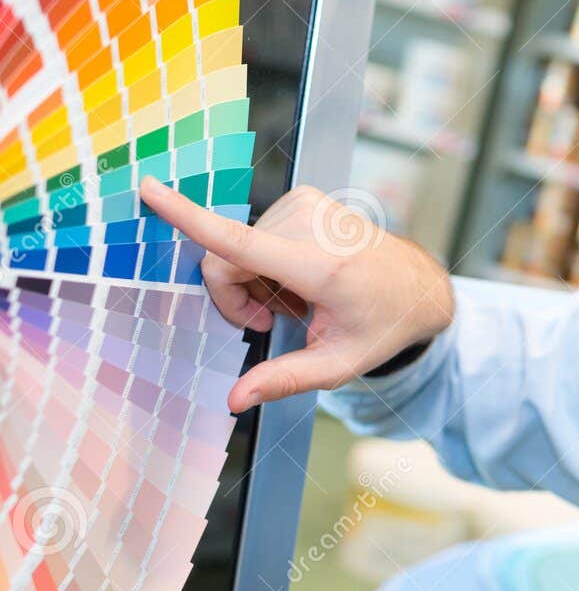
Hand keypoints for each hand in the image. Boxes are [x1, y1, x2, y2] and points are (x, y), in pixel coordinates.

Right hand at [139, 177, 453, 412]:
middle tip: (270, 322)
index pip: (241, 242)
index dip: (188, 217)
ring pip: (235, 247)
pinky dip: (264, 260)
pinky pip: (252, 232)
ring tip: (295, 300)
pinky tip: (297, 278)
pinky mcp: (303, 197)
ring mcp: (308, 206)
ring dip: (253, 281)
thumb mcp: (339, 364)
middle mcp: (313, 227)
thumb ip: (285, 380)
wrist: (416, 287)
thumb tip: (236, 400)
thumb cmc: (380, 325)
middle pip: (225, 261)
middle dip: (233, 297)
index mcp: (322, 268)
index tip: (149, 190)